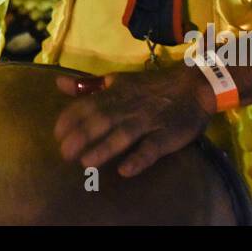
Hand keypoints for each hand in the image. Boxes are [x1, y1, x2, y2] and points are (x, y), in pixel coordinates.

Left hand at [53, 66, 214, 177]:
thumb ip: (89, 85)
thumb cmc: (151, 86)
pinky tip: (125, 170)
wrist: (194, 86)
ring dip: (104, 148)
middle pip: (102, 120)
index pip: (88, 105)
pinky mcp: (166, 136)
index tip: (57, 134)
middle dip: (82, 136)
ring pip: (123, 134)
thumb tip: (58, 83)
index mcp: (116, 93)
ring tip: (86, 162)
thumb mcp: (118, 80)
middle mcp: (129, 107)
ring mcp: (148, 122)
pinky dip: (138, 158)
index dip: (71, 119)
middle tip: (64, 153)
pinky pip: (151, 148)